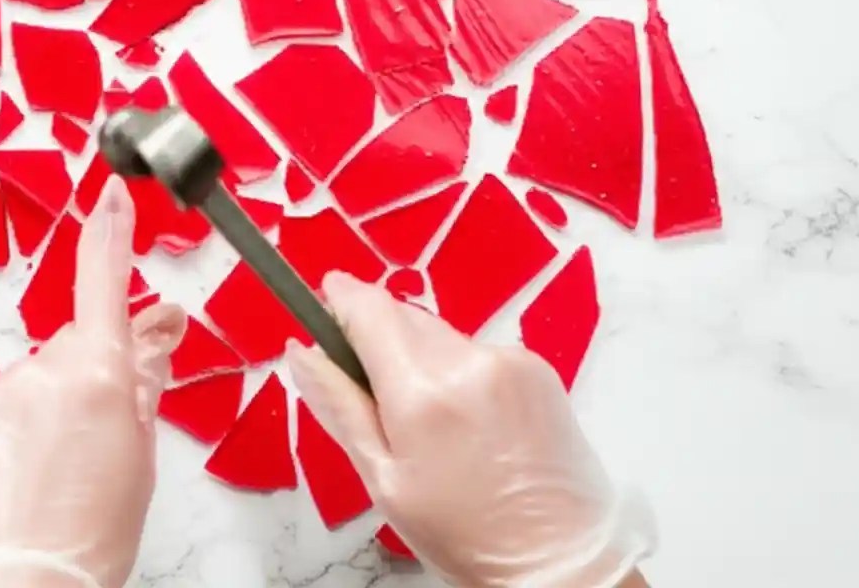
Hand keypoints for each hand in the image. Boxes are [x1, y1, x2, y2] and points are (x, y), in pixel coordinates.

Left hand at [0, 176, 187, 587]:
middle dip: (86, 371)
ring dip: (43, 404)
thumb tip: (160, 328)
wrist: (32, 582)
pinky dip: (6, 425)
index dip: (111, 233)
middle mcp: (40, 372)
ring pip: (29, 377)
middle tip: (94, 429)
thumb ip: (144, 380)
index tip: (112, 193)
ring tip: (52, 464)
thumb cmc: (98, 529)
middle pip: (71, 345)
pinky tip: (18, 467)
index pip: (105, 283)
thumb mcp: (141, 451)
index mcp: (100, 376)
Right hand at [289, 272, 654, 586]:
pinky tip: (469, 423)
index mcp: (423, 392)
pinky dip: (460, 372)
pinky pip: (478, 352)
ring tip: (430, 425)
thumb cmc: (463, 533)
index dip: (339, 299)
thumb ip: (339, 407)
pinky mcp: (539, 368)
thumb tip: (300, 351)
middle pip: (403, 316)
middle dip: (377, 340)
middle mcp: (469, 360)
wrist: (559, 559)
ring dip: (420, 358)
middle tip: (374, 397)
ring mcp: (510, 360)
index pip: (369, 308)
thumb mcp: (384, 481)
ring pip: (440, 335)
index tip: (323, 302)